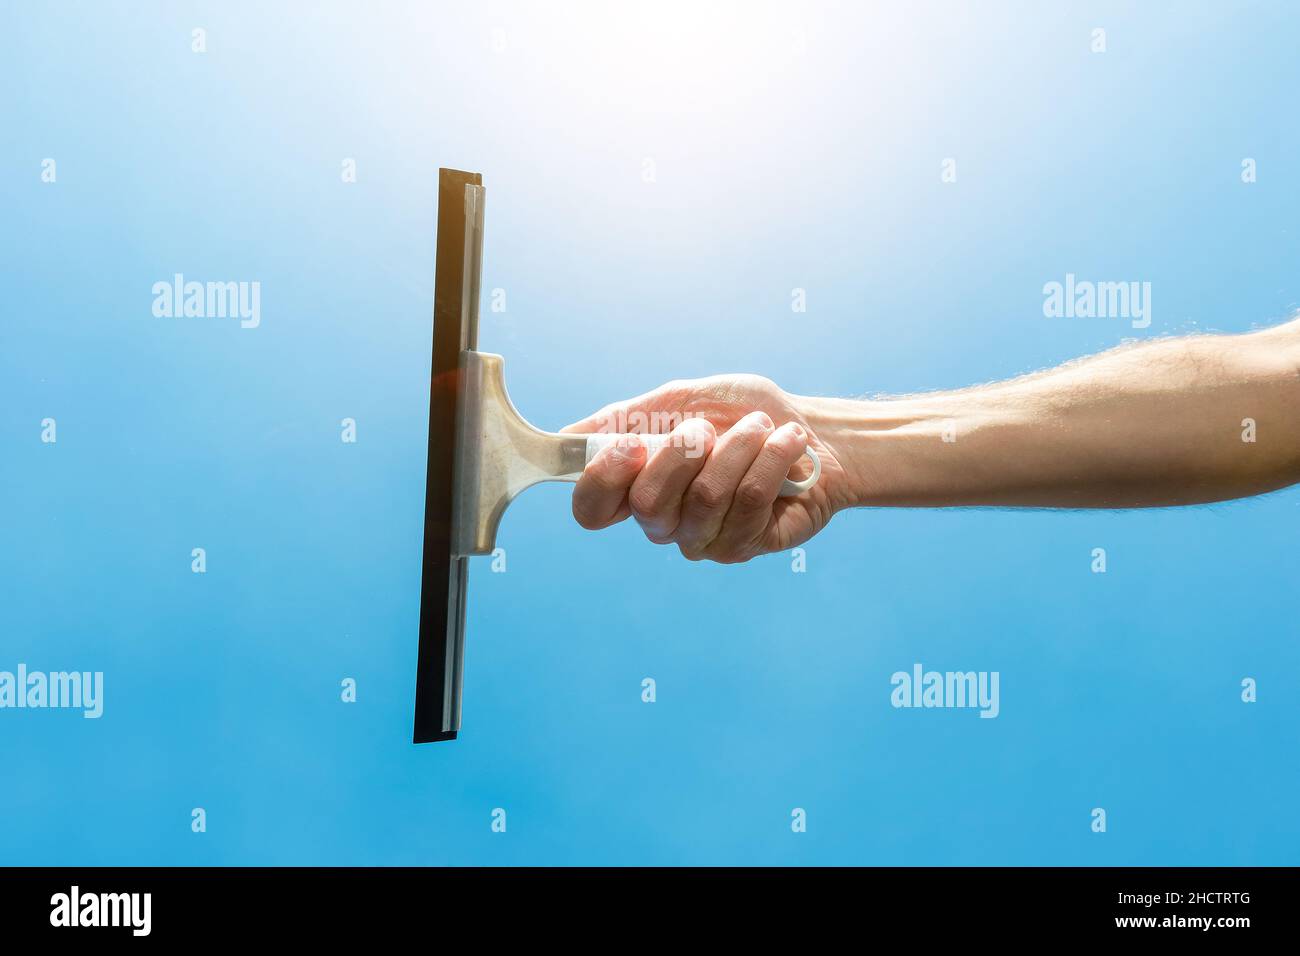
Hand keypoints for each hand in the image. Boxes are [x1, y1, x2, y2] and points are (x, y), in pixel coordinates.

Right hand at [560, 374, 856, 562]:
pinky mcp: (745, 544)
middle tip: (709, 427)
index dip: (601, 482)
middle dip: (681, 454)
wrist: (811, 430)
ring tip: (760, 427)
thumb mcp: (679, 399)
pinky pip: (748, 502)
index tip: (630, 446)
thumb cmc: (740, 412)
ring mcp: (702, 538)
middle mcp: (663, 520)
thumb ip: (625, 419)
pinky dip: (770, 460)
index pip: (591, 509)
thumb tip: (568, 435)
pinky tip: (786, 443)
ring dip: (737, 449)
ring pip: (704, 500)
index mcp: (636, 485)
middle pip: (647, 506)